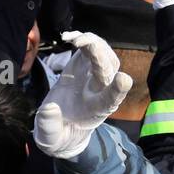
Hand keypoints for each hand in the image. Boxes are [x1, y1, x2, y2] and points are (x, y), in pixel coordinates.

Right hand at [33, 32, 132, 159]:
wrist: (59, 126)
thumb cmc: (58, 135)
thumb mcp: (50, 137)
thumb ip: (49, 125)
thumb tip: (49, 108)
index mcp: (96, 110)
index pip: (111, 100)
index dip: (118, 90)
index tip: (124, 79)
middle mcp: (99, 91)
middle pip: (108, 71)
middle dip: (99, 56)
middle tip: (83, 44)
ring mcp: (93, 76)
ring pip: (105, 56)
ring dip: (94, 43)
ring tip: (75, 38)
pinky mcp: (82, 67)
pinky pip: (90, 49)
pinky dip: (82, 39)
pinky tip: (68, 36)